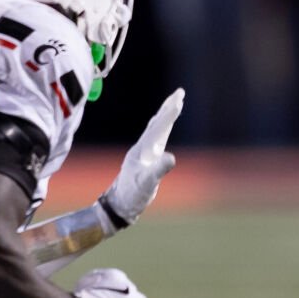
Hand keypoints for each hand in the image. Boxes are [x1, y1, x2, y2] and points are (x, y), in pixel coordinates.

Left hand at [100, 88, 182, 226]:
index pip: (159, 128)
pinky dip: (162, 127)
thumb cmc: (132, 196)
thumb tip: (171, 158)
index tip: (179, 101)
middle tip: (180, 92)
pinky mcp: (146, 158)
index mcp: (143, 150)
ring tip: (174, 103)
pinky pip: (156, 137)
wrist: (119, 205)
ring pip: (156, 128)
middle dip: (168, 107)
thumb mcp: (147, 184)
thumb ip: (158, 170)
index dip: (169, 115)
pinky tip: (164, 128)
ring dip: (165, 114)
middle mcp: (143, 147)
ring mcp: (144, 152)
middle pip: (157, 122)